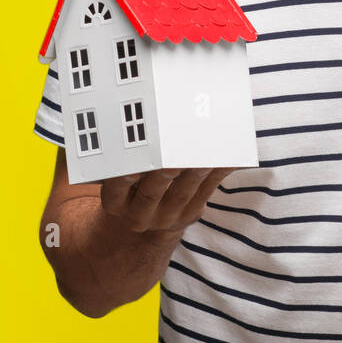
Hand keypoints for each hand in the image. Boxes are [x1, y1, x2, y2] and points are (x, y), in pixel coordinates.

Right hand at [98, 167, 238, 234]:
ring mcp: (165, 218)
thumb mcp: (120, 182)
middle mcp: (138, 214)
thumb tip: (139, 122)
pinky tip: (226, 159)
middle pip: (150, 194)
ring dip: (193, 174)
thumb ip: (128, 160)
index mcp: (116, 202)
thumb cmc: (132, 186)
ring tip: (203, 156)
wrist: (148, 220)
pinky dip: (215, 174)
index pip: (116, 189)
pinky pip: (204, 193)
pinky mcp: (189, 215)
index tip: (132, 166)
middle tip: (172, 161)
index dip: (123, 179)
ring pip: (180, 195)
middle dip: (162, 175)